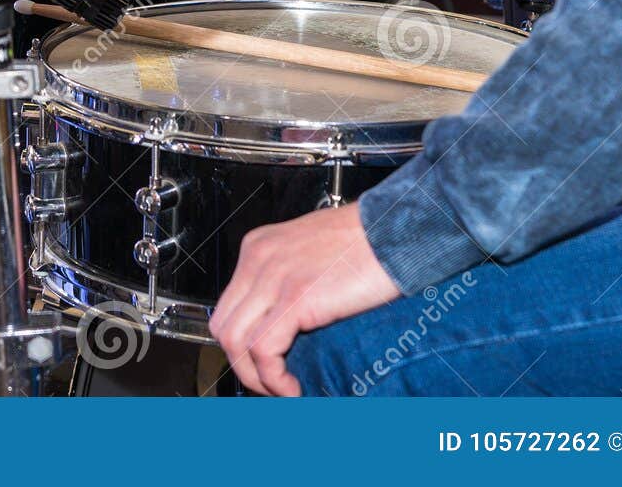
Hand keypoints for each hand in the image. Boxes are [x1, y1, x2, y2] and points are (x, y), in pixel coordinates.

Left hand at [209, 203, 399, 395]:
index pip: (228, 307)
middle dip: (242, 365)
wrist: (397, 229)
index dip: (241, 345)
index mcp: (259, 248)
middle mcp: (258, 258)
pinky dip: (274, 378)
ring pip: (236, 341)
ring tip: (282, 391)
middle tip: (269, 385)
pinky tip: (292, 388)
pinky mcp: (296, 297)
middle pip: (224, 326)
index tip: (262, 367)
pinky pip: (264, 349)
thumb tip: (287, 321)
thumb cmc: (368, 241)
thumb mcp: (311, 253)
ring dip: (256, 378)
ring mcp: (273, 276)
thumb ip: (291, 280)